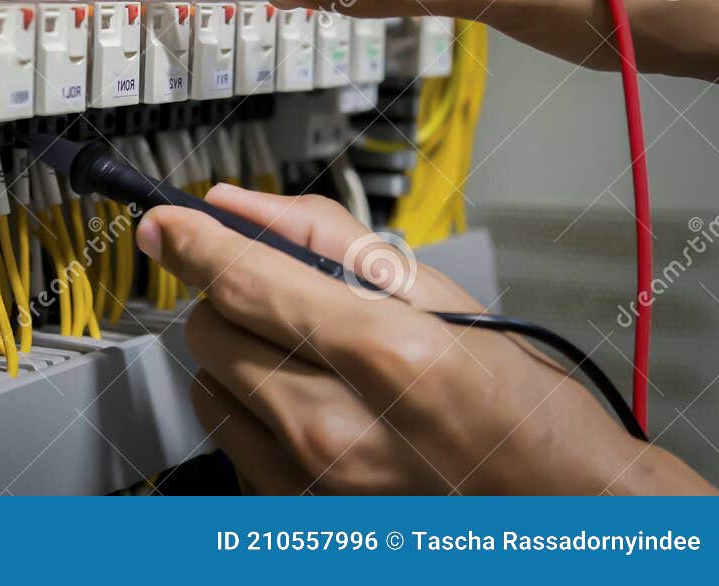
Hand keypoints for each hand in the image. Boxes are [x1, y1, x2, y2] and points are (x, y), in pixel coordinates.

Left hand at [136, 184, 717, 494]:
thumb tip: (235, 207)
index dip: (191, 241)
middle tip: (286, 298)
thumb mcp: (442, 295)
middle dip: (233, 298)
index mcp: (388, 357)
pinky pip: (224, 434)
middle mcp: (338, 427)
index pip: (246, 283)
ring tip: (309, 358)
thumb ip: (324, 237)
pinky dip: (248, 406)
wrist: (556, 508)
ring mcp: (311, 481)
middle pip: (211, 329)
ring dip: (238, 355)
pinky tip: (305, 403)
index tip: (161, 220)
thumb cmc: (515, 404)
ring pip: (207, 381)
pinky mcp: (293, 510)